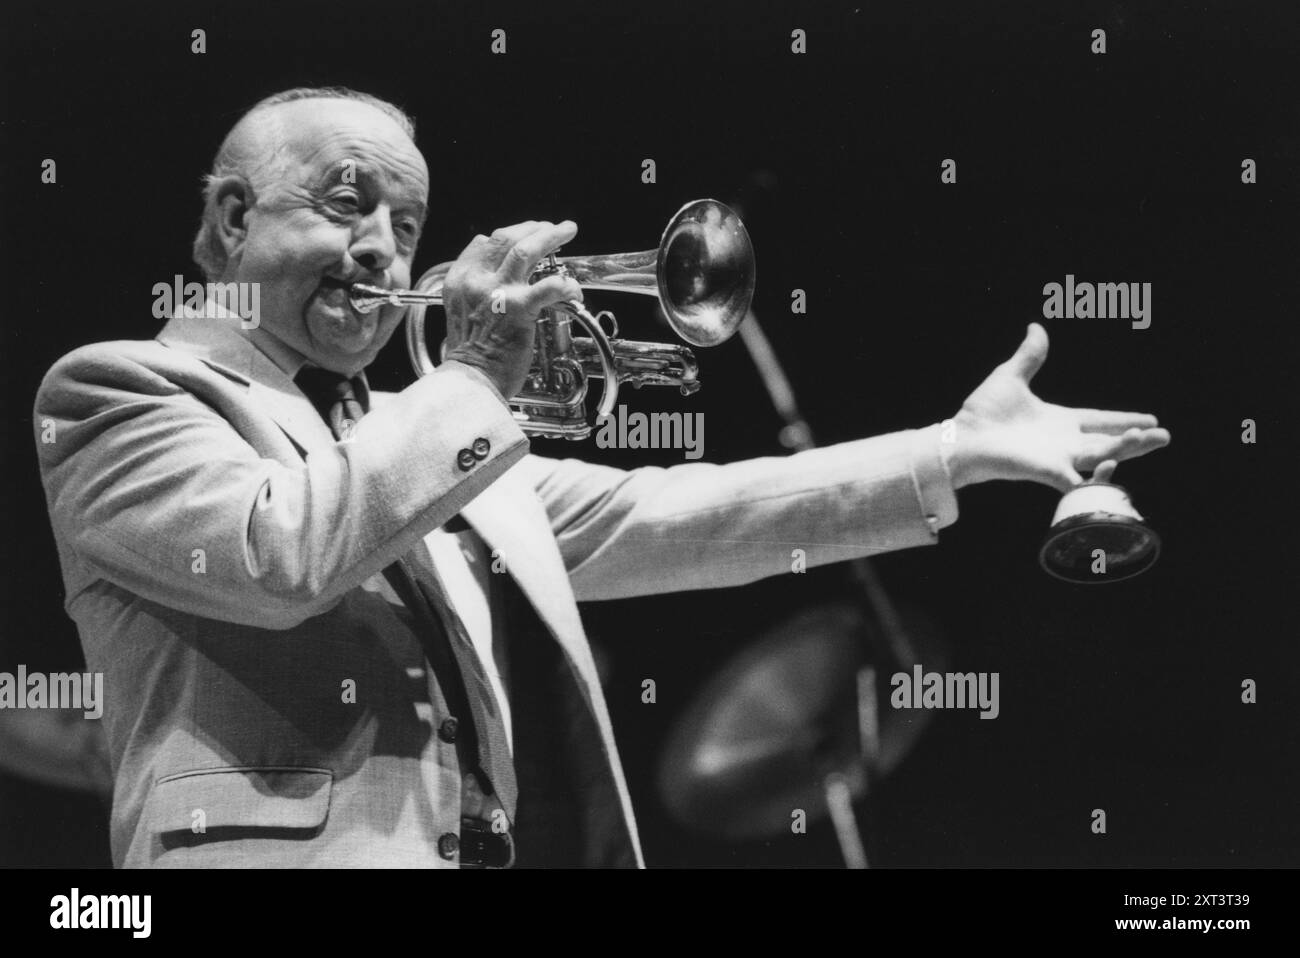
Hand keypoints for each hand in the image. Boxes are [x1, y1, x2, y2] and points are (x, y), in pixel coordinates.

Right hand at [441, 220, 583, 399]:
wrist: (471, 382)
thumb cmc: (472, 356)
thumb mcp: (461, 312)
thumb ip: (475, 289)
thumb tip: (495, 272)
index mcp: (460, 280)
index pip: (483, 243)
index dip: (508, 235)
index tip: (525, 235)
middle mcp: (476, 281)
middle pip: (506, 238)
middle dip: (533, 228)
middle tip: (552, 227)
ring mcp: (498, 293)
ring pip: (526, 249)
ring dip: (550, 236)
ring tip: (566, 230)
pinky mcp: (519, 309)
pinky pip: (549, 286)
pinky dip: (566, 284)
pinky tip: (574, 288)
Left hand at [946, 323, 1170, 491]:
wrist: (960, 436)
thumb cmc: (982, 413)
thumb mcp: (1011, 377)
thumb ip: (1029, 356)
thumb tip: (1036, 328)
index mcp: (1059, 422)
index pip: (1099, 421)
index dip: (1123, 420)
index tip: (1150, 419)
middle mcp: (1063, 443)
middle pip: (1109, 442)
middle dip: (1138, 440)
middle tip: (1165, 436)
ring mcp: (1058, 459)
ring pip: (1102, 457)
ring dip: (1127, 449)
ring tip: (1152, 439)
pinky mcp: (1049, 472)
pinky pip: (1079, 482)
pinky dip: (1097, 478)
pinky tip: (1115, 467)